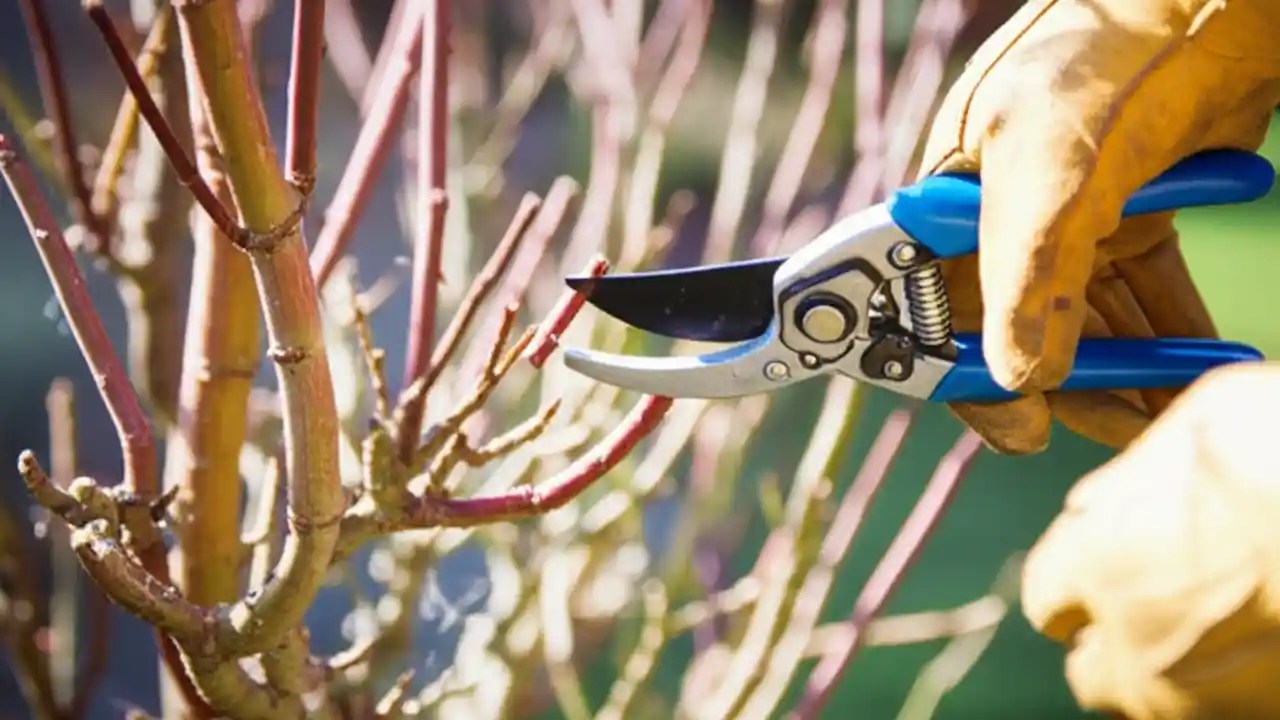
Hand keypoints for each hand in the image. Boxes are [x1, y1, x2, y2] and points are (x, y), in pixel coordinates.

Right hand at [917, 0, 1279, 452]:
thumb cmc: (1111, 48)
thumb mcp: (1057, 160)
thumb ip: (1028, 268)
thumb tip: (1018, 374)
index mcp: (952, 201)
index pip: (941, 309)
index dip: (970, 373)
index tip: (1025, 428)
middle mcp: (1001, 217)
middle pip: (1016, 328)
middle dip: (1068, 385)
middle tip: (1122, 429)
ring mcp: (1070, 217)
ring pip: (1084, 320)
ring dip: (1128, 370)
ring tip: (1168, 411)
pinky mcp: (1132, 213)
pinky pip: (1143, 291)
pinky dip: (1171, 331)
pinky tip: (1200, 364)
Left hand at [1020, 362, 1279, 718]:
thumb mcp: (1202, 423)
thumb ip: (1135, 475)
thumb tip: (1101, 501)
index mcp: (1100, 564)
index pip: (1047, 596)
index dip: (1069, 582)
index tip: (1090, 570)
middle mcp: (1140, 648)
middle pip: (1094, 672)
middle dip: (1113, 642)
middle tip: (1155, 605)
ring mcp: (1207, 701)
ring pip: (1158, 703)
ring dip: (1177, 671)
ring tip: (1223, 621)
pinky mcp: (1265, 716)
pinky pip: (1230, 708)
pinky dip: (1236, 685)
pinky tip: (1267, 640)